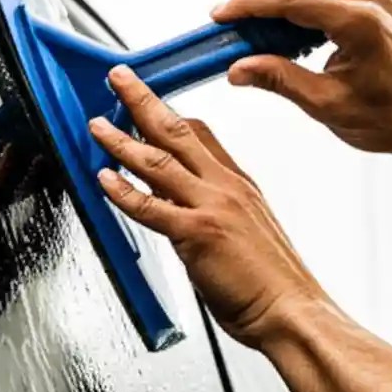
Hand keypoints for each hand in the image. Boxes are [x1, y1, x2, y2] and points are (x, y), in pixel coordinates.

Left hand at [88, 66, 329, 347]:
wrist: (293, 312)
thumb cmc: (273, 284)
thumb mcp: (247, 233)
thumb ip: (212, 213)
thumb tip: (177, 206)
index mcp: (240, 185)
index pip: (201, 134)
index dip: (168, 114)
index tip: (146, 101)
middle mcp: (226, 187)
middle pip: (178, 130)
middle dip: (143, 101)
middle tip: (119, 79)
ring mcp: (212, 208)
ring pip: (159, 161)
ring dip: (122, 140)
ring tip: (98, 125)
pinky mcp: (198, 234)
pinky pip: (151, 207)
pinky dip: (123, 191)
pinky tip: (104, 179)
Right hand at [212, 0, 391, 162]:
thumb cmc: (389, 120)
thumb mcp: (326, 105)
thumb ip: (279, 80)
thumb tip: (237, 69)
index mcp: (359, 23)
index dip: (249, 3)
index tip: (220, 15)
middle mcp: (371, 0)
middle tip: (228, 14)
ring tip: (249, 16)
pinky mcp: (377, 3)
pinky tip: (281, 21)